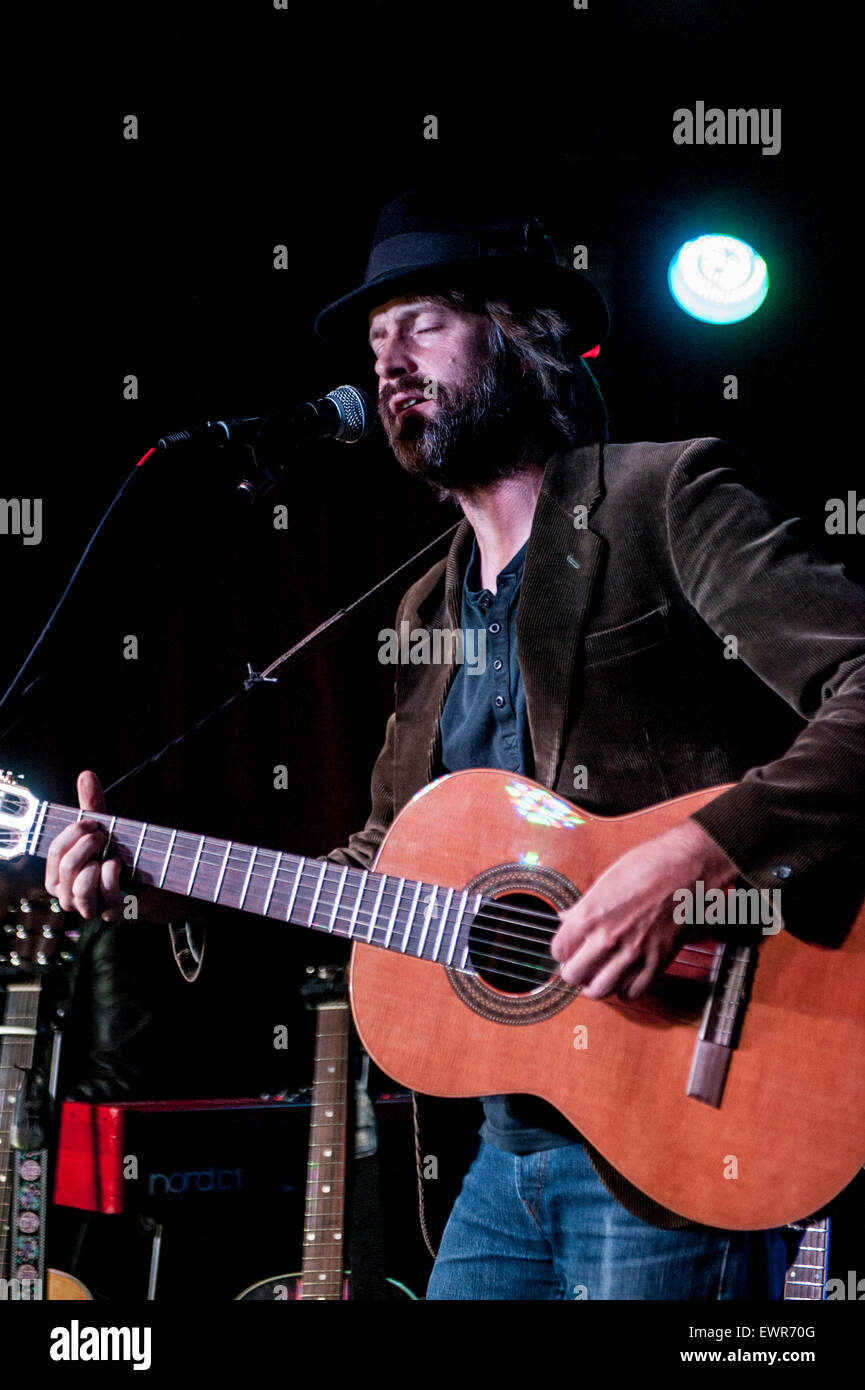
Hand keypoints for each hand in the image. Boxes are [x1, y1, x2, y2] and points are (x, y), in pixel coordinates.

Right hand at [45, 770, 178, 923]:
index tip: (92, 822)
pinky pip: (105, 895)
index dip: (71, 833)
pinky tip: (120, 866)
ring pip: (79, 887)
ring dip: (97, 863)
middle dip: (85, 844)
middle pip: (65, 867)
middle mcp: (70, 896)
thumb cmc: (129, 855)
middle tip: (103, 835)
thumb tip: (86, 774)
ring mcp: (91, 909)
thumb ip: (94, 805)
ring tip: (111, 854)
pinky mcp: (113, 916)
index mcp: (62, 875)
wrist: (165, 881)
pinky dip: (113, 875)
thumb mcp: (108, 830)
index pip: (54, 852)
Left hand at [550, 819, 737, 999]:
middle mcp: (608, 937)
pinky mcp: (658, 961)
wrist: (688, 867)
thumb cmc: (648, 865)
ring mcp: (634, 952)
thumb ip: (584, 907)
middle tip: (581, 965)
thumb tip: (565, 918)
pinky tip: (624, 979)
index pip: (559, 950)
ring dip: (596, 985)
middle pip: (574, 975)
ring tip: (600, 975)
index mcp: (590, 915)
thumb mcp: (606, 881)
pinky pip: (633, 992)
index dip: (563, 950)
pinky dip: (624, 990)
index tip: (569, 949)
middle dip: (574, 971)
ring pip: (600, 990)